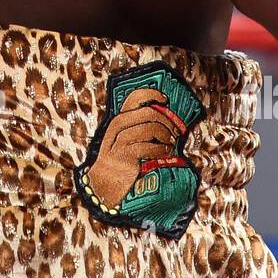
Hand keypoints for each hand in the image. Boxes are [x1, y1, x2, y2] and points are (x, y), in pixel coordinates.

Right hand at [85, 87, 184, 209]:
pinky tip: (164, 153)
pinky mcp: (125, 156)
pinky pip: (149, 147)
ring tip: (168, 145)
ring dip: (165, 136)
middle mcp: (118, 126)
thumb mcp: (126, 139)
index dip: (152, 94)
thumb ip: (140, 126)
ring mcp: (120, 140)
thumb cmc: (120, 159)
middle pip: (148, 112)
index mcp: (120, 118)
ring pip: (150, 128)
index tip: (165, 100)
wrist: (103, 183)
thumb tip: (166, 117)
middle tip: (174, 133)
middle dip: (166, 121)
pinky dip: (161, 149)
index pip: (135, 96)